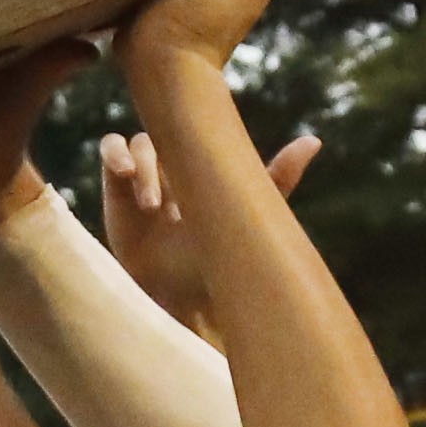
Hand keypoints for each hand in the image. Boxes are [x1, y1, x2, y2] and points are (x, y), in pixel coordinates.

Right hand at [94, 122, 315, 343]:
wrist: (180, 299)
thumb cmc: (216, 261)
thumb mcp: (250, 214)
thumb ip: (280, 177)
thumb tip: (314, 140)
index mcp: (202, 166)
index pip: (194, 129)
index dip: (192, 127)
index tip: (203, 155)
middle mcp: (174, 166)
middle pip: (165, 132)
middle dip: (166, 151)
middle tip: (178, 191)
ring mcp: (143, 174)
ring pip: (138, 142)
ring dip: (143, 164)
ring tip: (153, 205)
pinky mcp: (116, 189)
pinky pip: (111, 150)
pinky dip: (116, 154)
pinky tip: (124, 175)